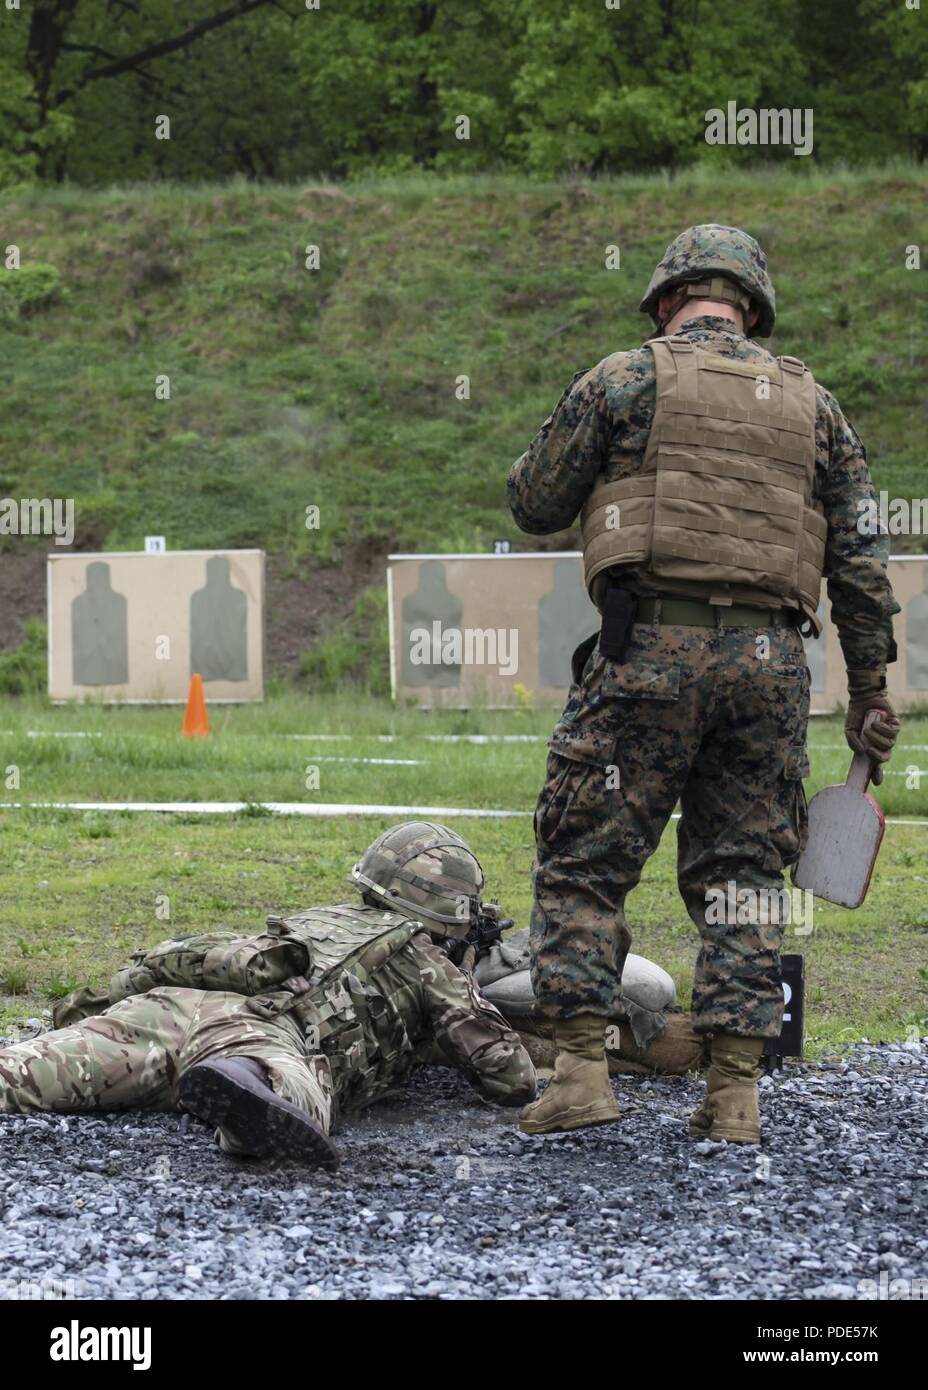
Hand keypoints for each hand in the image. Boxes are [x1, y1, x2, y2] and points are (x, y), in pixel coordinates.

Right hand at [845, 669, 899, 785]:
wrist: (863, 698)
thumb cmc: (857, 715)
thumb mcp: (849, 730)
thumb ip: (852, 742)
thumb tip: (861, 752)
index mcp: (871, 747)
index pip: (875, 764)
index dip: (877, 774)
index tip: (875, 782)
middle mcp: (882, 743)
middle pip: (885, 758)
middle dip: (877, 756)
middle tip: (869, 751)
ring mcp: (890, 735)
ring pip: (888, 745)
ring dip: (876, 738)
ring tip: (868, 729)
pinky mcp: (896, 726)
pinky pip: (892, 734)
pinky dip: (882, 729)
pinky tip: (875, 723)